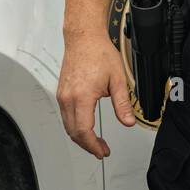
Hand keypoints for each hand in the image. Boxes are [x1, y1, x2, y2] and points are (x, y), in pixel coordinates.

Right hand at [57, 33, 136, 157]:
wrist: (84, 38)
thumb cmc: (99, 53)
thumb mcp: (118, 79)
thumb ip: (122, 103)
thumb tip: (128, 122)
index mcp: (82, 96)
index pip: (84, 130)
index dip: (93, 145)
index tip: (102, 151)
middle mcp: (68, 98)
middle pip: (73, 132)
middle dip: (87, 145)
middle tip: (101, 149)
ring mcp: (62, 96)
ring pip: (67, 126)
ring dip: (80, 137)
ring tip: (95, 142)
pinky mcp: (61, 93)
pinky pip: (65, 116)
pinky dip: (74, 126)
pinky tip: (85, 127)